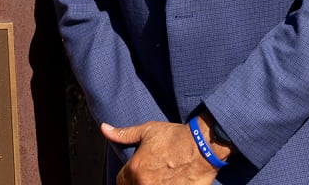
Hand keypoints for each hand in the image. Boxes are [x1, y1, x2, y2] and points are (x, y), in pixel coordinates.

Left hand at [101, 121, 221, 184]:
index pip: (121, 182)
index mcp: (135, 170)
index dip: (128, 177)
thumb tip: (105, 129)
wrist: (203, 145)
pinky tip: (171, 182)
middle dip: (139, 182)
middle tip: (152, 174)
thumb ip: (124, 134)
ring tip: (162, 178)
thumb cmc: (177, 137)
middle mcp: (145, 184)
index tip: (138, 172)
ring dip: (151, 184)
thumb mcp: (147, 130)